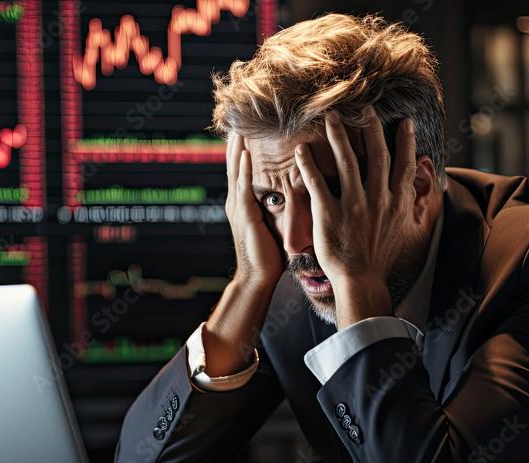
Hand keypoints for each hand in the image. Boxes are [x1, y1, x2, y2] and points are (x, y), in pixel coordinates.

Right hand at [225, 133, 283, 289]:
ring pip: (235, 171)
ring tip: (238, 126)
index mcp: (244, 203)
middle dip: (235, 142)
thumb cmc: (270, 256)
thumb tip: (295, 194)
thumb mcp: (273, 226)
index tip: (247, 128)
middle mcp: (238, 202)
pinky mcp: (243, 215)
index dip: (243, 149)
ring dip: (236, 148)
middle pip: (234, 164)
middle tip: (237, 118)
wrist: (258, 277)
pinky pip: (242, 187)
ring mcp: (238, 208)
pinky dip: (242, 168)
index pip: (243, 169)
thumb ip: (277, 208)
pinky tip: (244, 153)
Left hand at [294, 105, 416, 327]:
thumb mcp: (400, 228)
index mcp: (396, 202)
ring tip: (330, 117)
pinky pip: (317, 184)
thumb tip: (412, 184)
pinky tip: (301, 150)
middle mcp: (378, 199)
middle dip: (370, 129)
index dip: (406, 141)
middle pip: (377, 155)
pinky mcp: (330, 215)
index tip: (406, 121)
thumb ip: (404, 203)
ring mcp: (354, 206)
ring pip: (347, 162)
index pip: (404, 164)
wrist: (361, 280)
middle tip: (364, 108)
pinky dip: (309, 165)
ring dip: (338, 137)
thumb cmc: (378, 255)